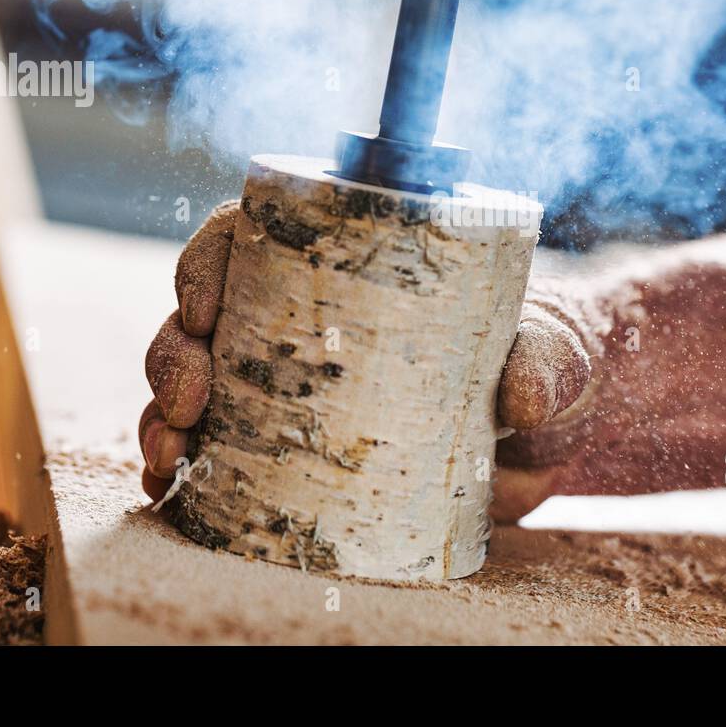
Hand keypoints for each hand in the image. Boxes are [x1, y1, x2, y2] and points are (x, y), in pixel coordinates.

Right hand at [138, 202, 595, 519]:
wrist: (560, 431)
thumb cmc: (550, 354)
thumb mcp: (554, 345)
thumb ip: (547, 359)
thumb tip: (520, 398)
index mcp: (352, 263)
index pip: (255, 237)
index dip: (211, 260)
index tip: (204, 303)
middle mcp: (307, 317)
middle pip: (207, 317)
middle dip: (177, 353)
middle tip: (192, 400)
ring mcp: (296, 385)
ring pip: (199, 385)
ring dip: (165, 416)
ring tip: (170, 457)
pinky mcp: (301, 449)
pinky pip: (221, 453)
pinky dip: (184, 469)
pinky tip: (170, 489)